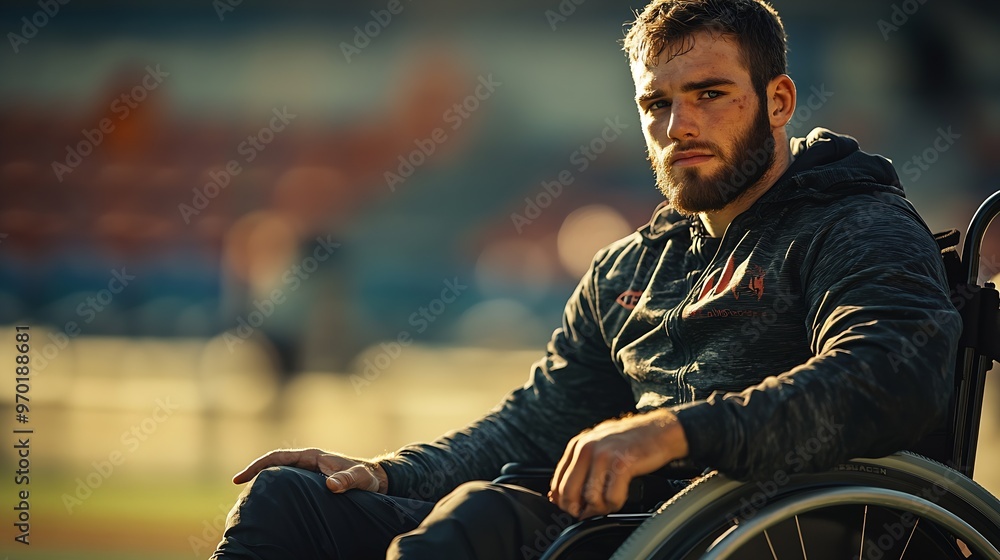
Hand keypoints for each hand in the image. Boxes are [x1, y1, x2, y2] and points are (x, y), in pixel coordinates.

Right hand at [233, 447, 388, 493]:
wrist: (376, 479)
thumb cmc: (367, 477)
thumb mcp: (359, 479)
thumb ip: (347, 480)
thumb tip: (330, 485)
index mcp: (312, 456)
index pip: (278, 457)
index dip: (258, 465)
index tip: (240, 477)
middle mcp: (308, 461)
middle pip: (274, 465)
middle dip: (255, 474)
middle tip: (237, 489)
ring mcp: (309, 471)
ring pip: (281, 475)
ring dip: (265, 482)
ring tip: (249, 499)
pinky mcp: (312, 481)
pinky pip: (289, 484)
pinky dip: (277, 490)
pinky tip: (271, 504)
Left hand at [548, 409, 687, 517]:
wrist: (659, 431)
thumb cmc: (629, 442)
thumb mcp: (597, 446)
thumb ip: (578, 466)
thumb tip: (559, 496)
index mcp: (577, 445)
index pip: (557, 482)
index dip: (564, 502)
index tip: (575, 509)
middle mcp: (586, 448)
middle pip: (568, 493)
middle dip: (578, 510)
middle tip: (588, 514)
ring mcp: (604, 455)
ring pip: (590, 498)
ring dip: (599, 508)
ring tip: (607, 504)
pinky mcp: (622, 464)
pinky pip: (611, 497)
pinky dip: (615, 504)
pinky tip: (619, 498)